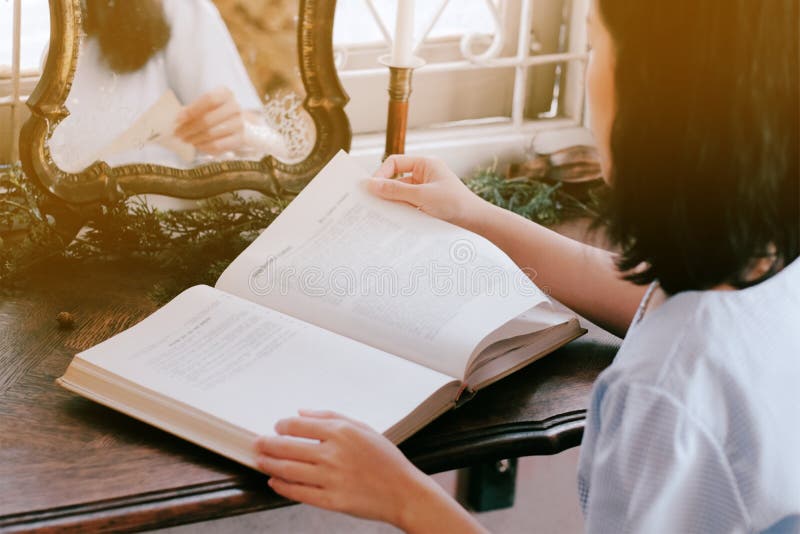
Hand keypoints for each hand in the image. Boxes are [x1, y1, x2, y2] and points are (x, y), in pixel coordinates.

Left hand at [175, 87, 244, 154]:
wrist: (234, 122)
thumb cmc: (214, 111)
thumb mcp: (204, 104)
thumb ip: (191, 110)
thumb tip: (178, 121)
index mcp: (225, 93)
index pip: (209, 99)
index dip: (192, 110)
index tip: (178, 120)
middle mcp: (235, 107)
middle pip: (208, 119)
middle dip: (189, 128)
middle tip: (178, 133)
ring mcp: (239, 124)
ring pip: (212, 133)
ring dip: (195, 138)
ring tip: (186, 139)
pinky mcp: (239, 139)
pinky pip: (218, 145)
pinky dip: (204, 146)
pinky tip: (197, 145)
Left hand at [254, 410, 482, 532]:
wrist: (403, 492)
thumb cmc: (385, 459)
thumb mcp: (363, 428)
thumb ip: (331, 417)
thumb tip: (301, 412)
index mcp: (341, 432)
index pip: (298, 425)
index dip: (281, 426)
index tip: (276, 427)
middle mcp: (333, 454)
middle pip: (287, 447)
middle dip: (267, 444)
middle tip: (257, 443)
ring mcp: (331, 479)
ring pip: (288, 470)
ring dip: (269, 464)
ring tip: (260, 460)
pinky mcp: (331, 501)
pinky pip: (298, 492)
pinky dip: (282, 486)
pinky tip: (274, 481)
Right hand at [367, 155, 488, 229]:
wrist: (476, 221)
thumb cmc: (454, 203)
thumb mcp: (421, 196)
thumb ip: (395, 190)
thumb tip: (370, 184)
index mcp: (425, 163)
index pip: (394, 162)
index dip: (381, 173)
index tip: (371, 189)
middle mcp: (425, 174)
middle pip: (396, 178)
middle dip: (384, 190)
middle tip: (370, 203)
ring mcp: (425, 189)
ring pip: (400, 193)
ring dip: (392, 202)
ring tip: (382, 213)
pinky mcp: (426, 203)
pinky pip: (407, 203)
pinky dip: (400, 210)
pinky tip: (394, 219)